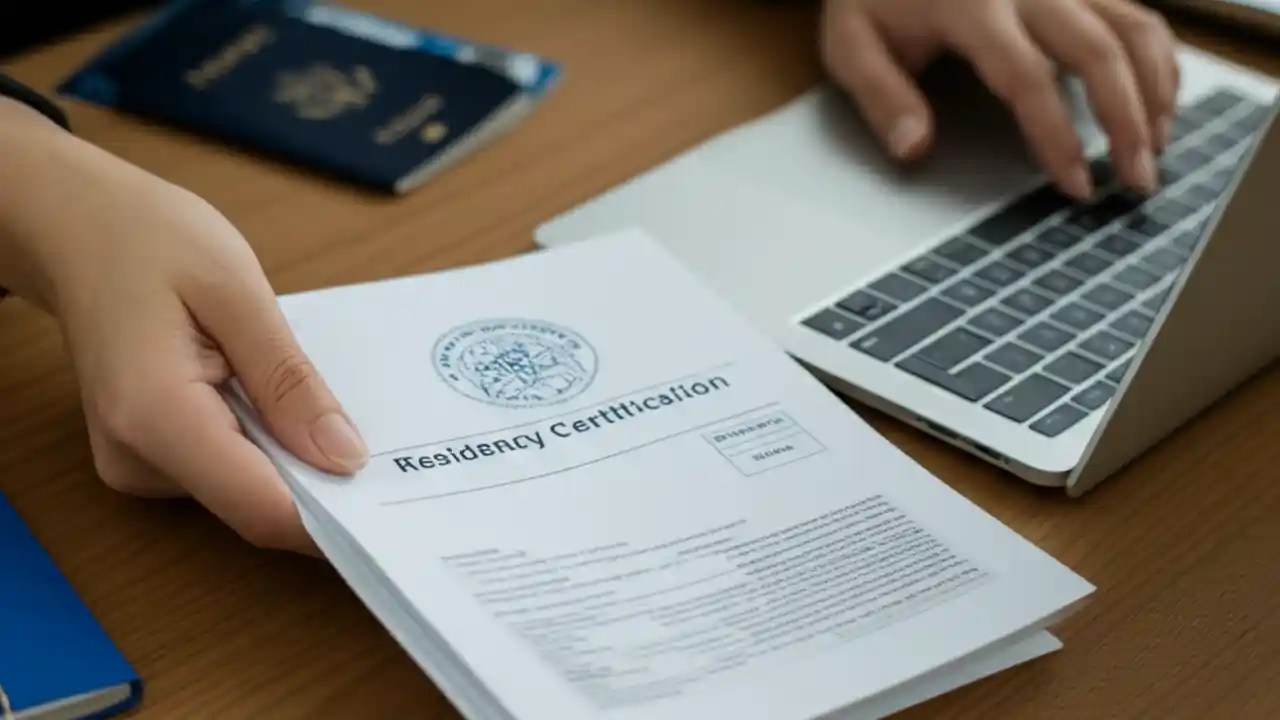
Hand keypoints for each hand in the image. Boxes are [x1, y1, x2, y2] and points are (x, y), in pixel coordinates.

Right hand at [0, 98, 366, 553]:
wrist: (76, 229)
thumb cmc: (150, 241)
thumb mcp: (238, 292)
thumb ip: (290, 381)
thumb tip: (344, 457)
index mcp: (156, 415)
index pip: (260, 507)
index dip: (334, 521)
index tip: (396, 507)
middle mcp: (138, 458)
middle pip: (257, 506)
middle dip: (326, 487)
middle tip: (393, 451)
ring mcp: (139, 464)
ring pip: (247, 491)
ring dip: (299, 462)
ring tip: (331, 407)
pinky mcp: (149, 456)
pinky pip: (229, 469)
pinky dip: (269, 446)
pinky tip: (286, 403)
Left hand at [821, 0, 1178, 199]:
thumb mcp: (852, 43)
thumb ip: (881, 96)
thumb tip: (913, 149)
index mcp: (971, 6)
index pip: (1027, 79)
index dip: (1056, 137)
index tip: (1077, 184)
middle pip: (1099, 51)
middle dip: (1127, 121)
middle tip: (1139, 180)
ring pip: (1132, 26)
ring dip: (1155, 88)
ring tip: (1159, 146)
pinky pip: (1136, 12)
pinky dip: (1159, 56)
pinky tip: (1161, 99)